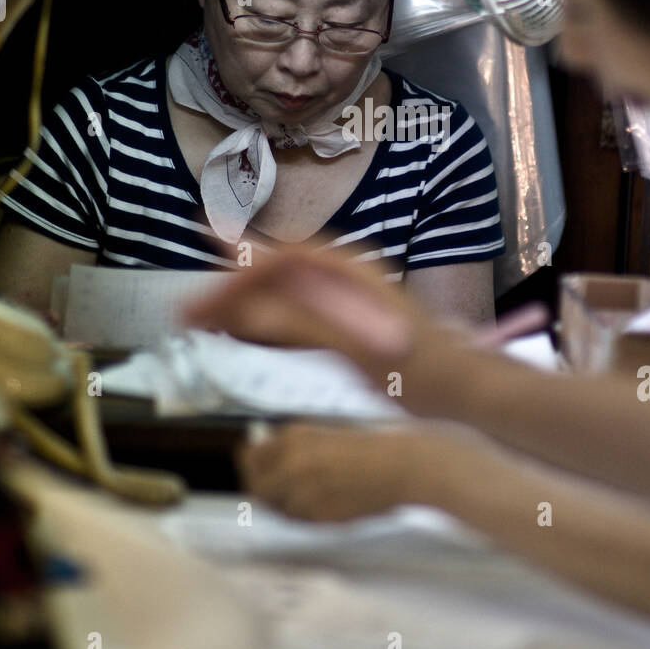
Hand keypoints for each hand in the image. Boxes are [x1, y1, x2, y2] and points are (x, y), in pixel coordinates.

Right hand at [183, 242, 453, 403]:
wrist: (463, 387)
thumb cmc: (419, 368)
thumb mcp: (357, 347)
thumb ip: (301, 323)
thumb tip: (247, 309)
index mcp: (347, 272)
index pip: (277, 261)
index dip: (233, 270)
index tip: (198, 295)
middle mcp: (345, 275)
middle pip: (274, 271)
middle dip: (228, 288)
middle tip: (186, 315)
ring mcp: (347, 296)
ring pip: (281, 290)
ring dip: (242, 302)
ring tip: (201, 320)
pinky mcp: (348, 320)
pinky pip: (295, 310)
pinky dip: (264, 318)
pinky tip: (246, 332)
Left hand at [238, 423, 430, 522]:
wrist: (400, 466)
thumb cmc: (369, 449)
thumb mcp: (325, 435)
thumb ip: (291, 448)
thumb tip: (263, 459)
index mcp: (294, 437)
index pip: (250, 457)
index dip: (250, 468)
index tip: (256, 472)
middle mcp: (293, 463)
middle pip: (258, 488)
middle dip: (265, 493)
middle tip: (279, 494)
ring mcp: (305, 491)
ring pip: (279, 509)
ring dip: (288, 507)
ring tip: (313, 497)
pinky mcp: (319, 515)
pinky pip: (302, 521)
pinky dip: (308, 517)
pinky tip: (328, 504)